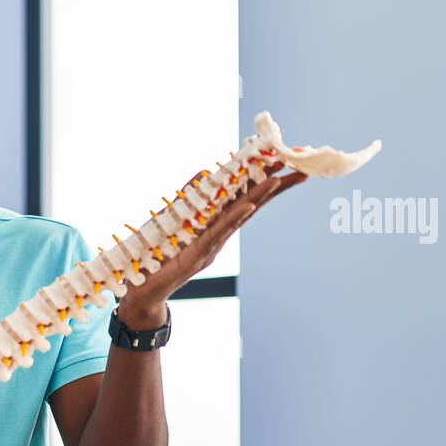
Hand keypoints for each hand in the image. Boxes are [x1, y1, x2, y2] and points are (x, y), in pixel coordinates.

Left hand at [116, 162, 307, 328]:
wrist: (142, 289)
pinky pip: (219, 233)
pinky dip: (234, 218)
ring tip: (279, 179)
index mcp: (215, 223)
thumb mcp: (172, 219)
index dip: (265, 176)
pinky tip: (248, 206)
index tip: (286, 156)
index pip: (245, 195)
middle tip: (302, 165)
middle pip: (253, 203)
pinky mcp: (198, 254)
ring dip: (261, 196)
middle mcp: (220, 233)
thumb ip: (189, 198)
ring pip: (240, 216)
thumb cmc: (157, 255)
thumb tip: (204, 174)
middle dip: (277, 183)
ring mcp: (212, 244)